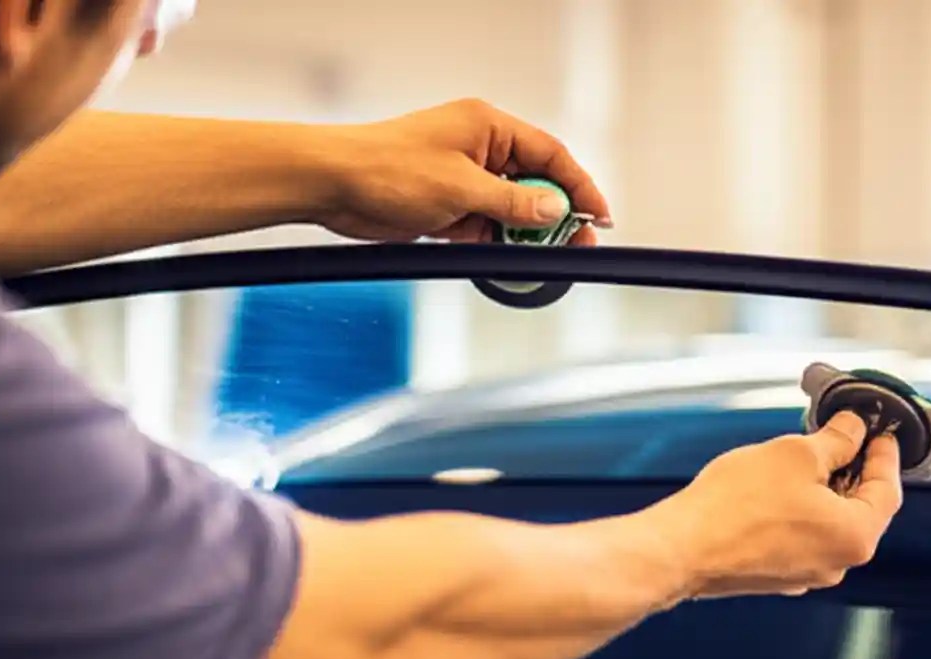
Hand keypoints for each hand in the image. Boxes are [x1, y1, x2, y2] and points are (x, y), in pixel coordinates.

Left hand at [319, 99, 611, 244]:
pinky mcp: (448, 208)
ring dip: (529, 232)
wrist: (332, 186)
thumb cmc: (387, 169)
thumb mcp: (461, 188)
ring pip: (513, 208)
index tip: (598, 215)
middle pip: (536, 182)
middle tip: (578, 243)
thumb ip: (513, 201)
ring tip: (550, 256)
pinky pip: (488, 225)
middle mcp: (480, 149)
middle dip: (557, 214)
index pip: (550, 154)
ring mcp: (464, 179)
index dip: (579, 185)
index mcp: (488, 127)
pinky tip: (514, 259)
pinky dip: (502, 242)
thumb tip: (554, 208)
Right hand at [650, 412, 902, 598]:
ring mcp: (805, 572)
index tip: (880, 436)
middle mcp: (836, 563)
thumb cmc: (735, 506)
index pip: (888, 490)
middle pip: (859, 509)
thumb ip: (836, 441)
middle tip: (842, 438)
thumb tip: (853, 430)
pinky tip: (776, 488)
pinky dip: (798, 510)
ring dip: (822, 490)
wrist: (683, 546)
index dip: (885, 456)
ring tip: (801, 458)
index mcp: (854, 536)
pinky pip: (801, 536)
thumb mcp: (796, 454)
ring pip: (827, 522)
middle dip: (852, 470)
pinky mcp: (775, 574)